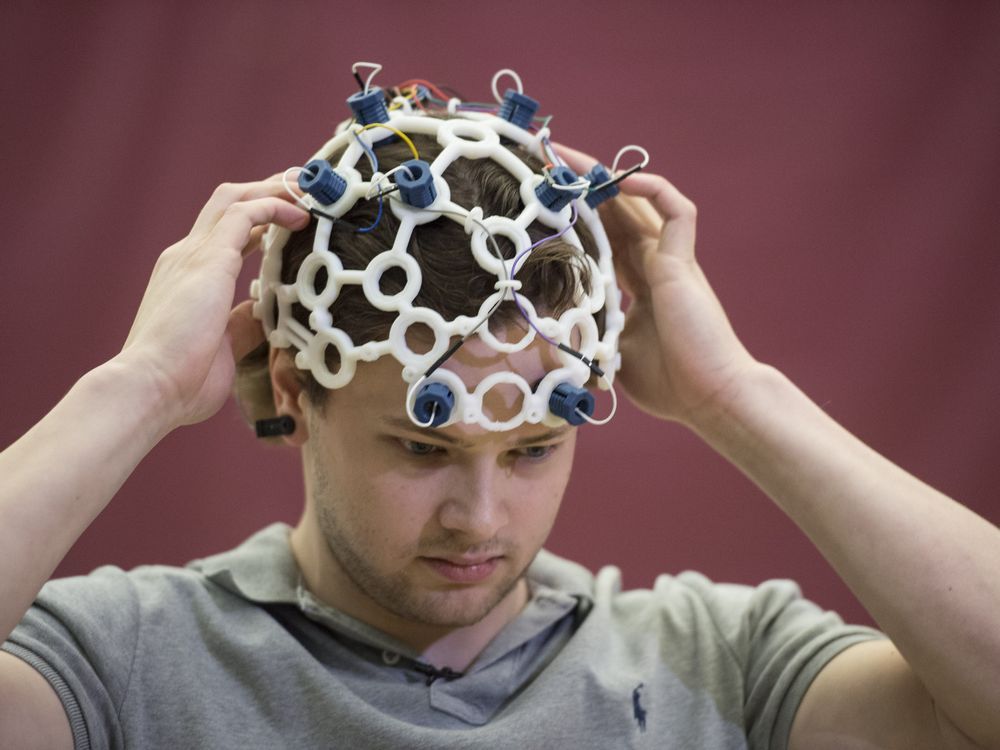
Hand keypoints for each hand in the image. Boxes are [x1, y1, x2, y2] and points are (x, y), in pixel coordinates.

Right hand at [118, 176, 308, 430]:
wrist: (148, 387)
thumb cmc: (181, 380)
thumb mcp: (222, 347)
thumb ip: (240, 326)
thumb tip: (261, 316)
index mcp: (187, 277)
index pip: (224, 233)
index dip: (260, 220)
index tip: (293, 219)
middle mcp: (186, 256)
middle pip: (228, 203)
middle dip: (269, 190)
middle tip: (306, 190)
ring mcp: (194, 254)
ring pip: (236, 199)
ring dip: (275, 190)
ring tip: (310, 192)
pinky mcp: (208, 259)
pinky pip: (245, 213)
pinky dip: (275, 206)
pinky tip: (300, 216)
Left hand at [558, 145, 756, 424]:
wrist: (712, 398)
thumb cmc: (672, 383)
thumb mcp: (617, 355)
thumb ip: (596, 333)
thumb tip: (566, 333)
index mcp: (640, 285)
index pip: (605, 239)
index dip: (579, 219)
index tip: (547, 203)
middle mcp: (655, 266)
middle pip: (616, 214)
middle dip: (584, 188)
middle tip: (547, 162)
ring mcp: (672, 261)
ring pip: (640, 205)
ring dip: (607, 179)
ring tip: (569, 159)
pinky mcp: (684, 264)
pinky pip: (677, 213)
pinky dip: (654, 191)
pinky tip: (624, 181)